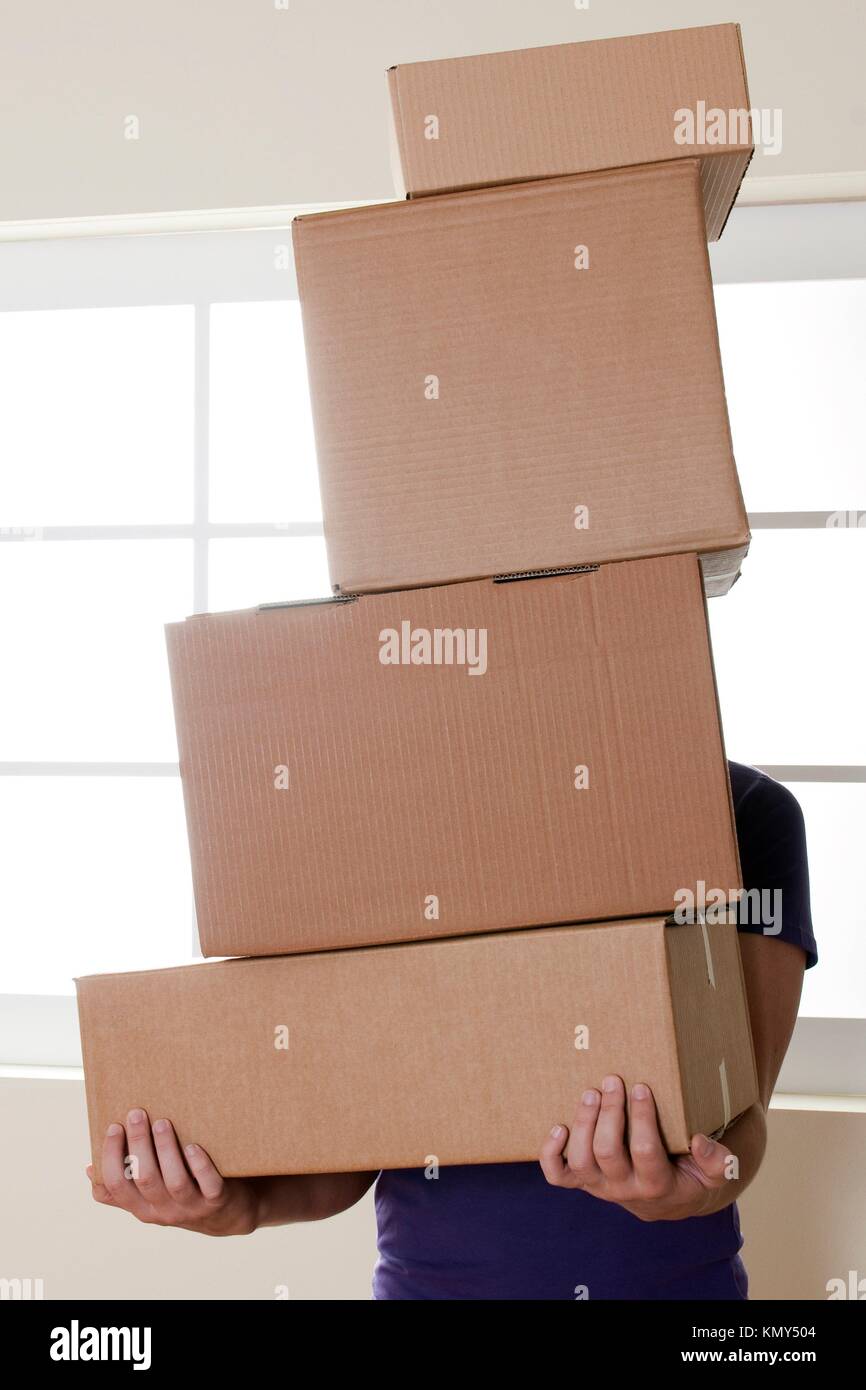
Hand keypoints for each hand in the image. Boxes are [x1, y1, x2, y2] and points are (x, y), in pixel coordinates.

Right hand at [87, 1108, 258, 1235]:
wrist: (226, 1216)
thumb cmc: (181, 1195)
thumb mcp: (149, 1198)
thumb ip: (122, 1186)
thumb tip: (89, 1168)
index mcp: (141, 1208)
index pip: (115, 1186)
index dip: (110, 1158)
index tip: (113, 1126)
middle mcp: (162, 1211)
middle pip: (144, 1179)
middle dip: (138, 1144)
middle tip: (137, 1113)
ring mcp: (190, 1207)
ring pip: (174, 1181)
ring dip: (166, 1150)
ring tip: (163, 1123)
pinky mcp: (217, 1200)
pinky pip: (208, 1184)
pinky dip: (199, 1165)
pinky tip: (193, 1146)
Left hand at [540, 1075, 733, 1221]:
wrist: (667, 1201)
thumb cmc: (690, 1175)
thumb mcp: (714, 1173)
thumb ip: (718, 1161)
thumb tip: (700, 1141)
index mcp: (658, 1185)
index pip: (646, 1151)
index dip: (642, 1119)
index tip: (641, 1087)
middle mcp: (624, 1189)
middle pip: (607, 1153)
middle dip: (609, 1113)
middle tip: (613, 1081)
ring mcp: (599, 1186)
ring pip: (581, 1161)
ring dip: (583, 1123)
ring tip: (591, 1092)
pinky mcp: (582, 1182)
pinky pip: (558, 1175)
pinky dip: (551, 1152)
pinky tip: (558, 1126)